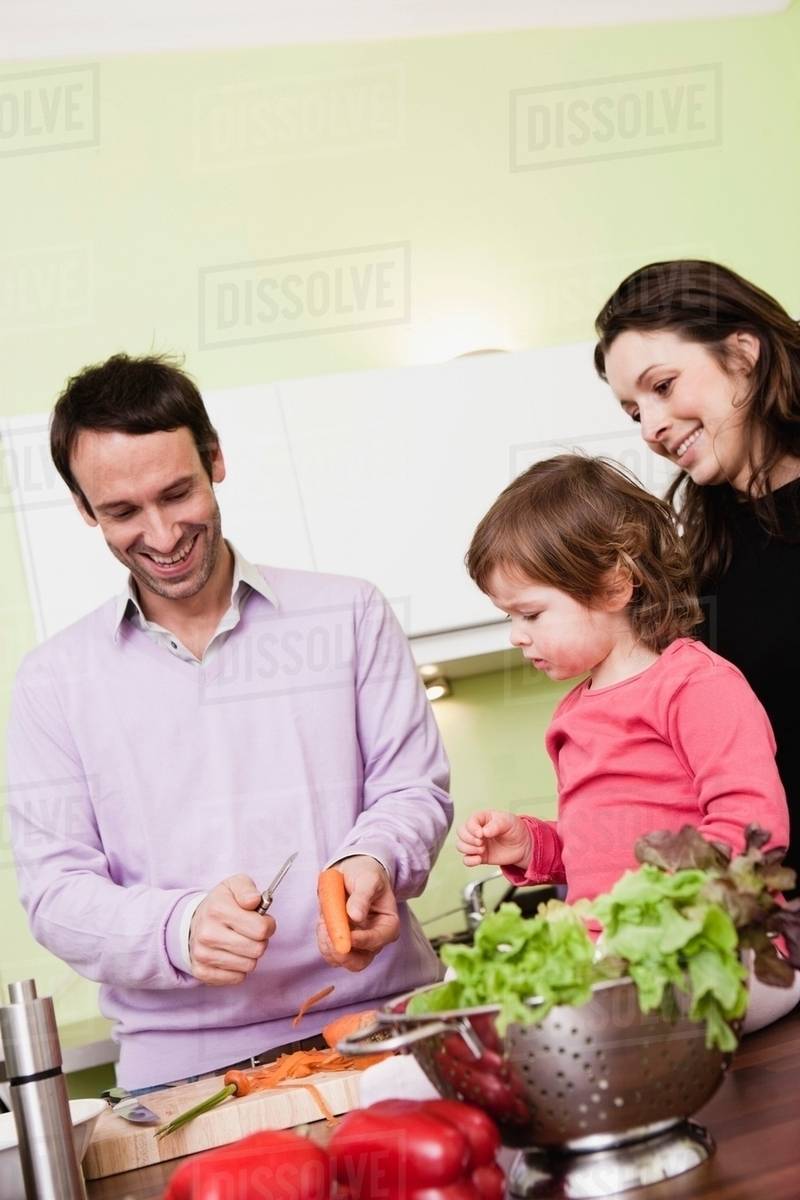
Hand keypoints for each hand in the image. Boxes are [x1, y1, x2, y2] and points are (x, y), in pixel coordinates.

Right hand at [189, 874, 274, 985]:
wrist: (195, 922)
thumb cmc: (222, 903)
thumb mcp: (234, 885)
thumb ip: (247, 889)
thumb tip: (254, 901)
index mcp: (218, 909)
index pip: (261, 929)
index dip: (268, 925)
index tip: (263, 920)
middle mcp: (208, 933)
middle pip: (257, 949)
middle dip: (260, 941)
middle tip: (251, 932)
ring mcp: (203, 955)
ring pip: (249, 965)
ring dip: (250, 955)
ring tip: (240, 942)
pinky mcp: (202, 972)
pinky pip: (237, 978)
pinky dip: (239, 968)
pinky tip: (231, 954)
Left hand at [317, 856, 399, 972]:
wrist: (353, 874)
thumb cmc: (366, 876)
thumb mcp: (368, 880)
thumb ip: (363, 896)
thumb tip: (356, 916)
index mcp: (388, 925)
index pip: (378, 940)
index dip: (363, 941)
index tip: (348, 936)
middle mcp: (374, 940)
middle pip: (360, 962)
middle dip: (342, 953)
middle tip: (329, 935)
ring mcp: (357, 945)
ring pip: (341, 960)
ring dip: (328, 944)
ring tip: (324, 920)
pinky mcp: (341, 943)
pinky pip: (329, 952)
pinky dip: (322, 940)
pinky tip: (322, 922)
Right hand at [455, 810, 531, 869]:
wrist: (523, 846)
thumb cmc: (515, 829)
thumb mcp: (508, 822)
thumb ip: (496, 825)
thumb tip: (484, 831)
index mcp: (482, 818)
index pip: (469, 821)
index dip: (472, 828)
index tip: (481, 834)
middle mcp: (476, 831)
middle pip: (461, 833)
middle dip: (469, 839)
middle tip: (482, 843)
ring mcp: (477, 844)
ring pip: (460, 845)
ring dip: (469, 849)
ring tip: (482, 850)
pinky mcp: (479, 856)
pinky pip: (466, 860)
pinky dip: (469, 861)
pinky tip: (478, 859)